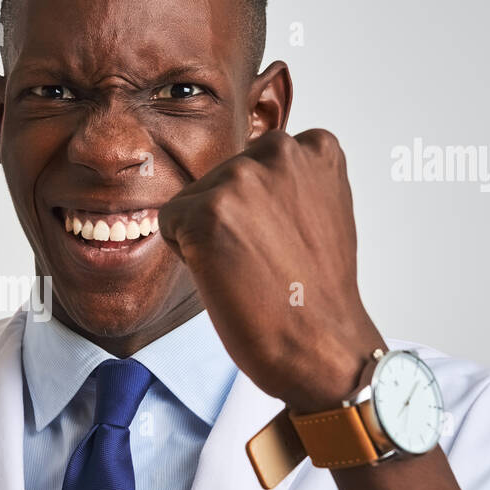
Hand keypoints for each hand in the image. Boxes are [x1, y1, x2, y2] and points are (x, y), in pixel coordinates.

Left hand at [158, 128, 384, 412]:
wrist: (319, 343)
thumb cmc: (316, 290)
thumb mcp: (321, 210)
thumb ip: (289, 182)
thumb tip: (247, 177)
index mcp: (315, 146)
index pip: (255, 163)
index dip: (261, 207)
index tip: (286, 238)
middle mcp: (280, 151)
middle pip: (220, 178)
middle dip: (232, 218)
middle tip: (266, 259)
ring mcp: (242, 178)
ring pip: (194, 201)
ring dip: (208, 235)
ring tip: (249, 267)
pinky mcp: (206, 211)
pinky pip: (169, 223)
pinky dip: (187, 254)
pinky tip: (225, 275)